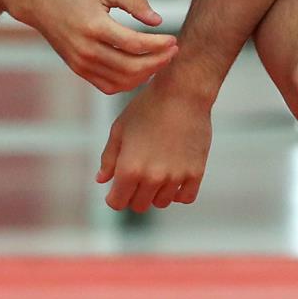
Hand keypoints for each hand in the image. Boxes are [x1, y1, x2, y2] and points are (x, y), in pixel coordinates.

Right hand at [9, 0, 177, 94]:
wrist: (37, 0)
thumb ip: (134, 2)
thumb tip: (158, 21)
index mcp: (94, 26)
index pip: (135, 44)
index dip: (159, 45)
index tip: (174, 39)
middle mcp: (86, 49)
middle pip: (131, 67)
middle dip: (157, 62)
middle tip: (172, 51)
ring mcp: (80, 62)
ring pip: (122, 81)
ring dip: (146, 74)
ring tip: (160, 60)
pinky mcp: (78, 69)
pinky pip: (108, 86)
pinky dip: (128, 82)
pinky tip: (141, 69)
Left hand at [96, 84, 210, 210]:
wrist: (182, 93)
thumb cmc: (146, 108)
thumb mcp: (119, 130)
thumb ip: (109, 158)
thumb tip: (101, 180)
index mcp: (129, 168)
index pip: (117, 203)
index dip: (114, 197)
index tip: (117, 188)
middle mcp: (152, 178)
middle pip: (139, 206)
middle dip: (133, 195)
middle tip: (136, 178)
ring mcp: (176, 177)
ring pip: (161, 203)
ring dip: (155, 193)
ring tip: (155, 172)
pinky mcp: (196, 173)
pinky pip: (185, 197)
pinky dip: (177, 192)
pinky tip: (173, 177)